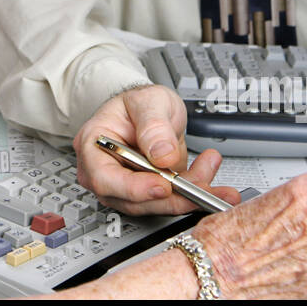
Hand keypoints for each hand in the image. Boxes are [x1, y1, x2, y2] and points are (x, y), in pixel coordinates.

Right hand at [75, 84, 235, 214]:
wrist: (152, 110)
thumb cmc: (140, 103)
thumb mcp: (149, 101)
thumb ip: (153, 125)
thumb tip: (161, 154)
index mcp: (94, 145)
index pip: (104, 177)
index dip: (133, 188)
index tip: (163, 186)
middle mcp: (106, 171)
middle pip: (132, 199)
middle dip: (172, 196)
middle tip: (202, 184)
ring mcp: (127, 186)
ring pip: (155, 204)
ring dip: (189, 194)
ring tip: (211, 169)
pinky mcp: (150, 193)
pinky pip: (171, 201)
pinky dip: (195, 194)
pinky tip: (212, 184)